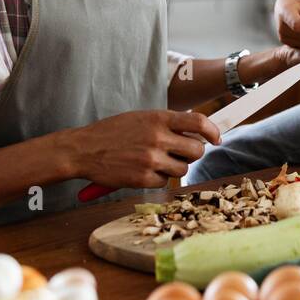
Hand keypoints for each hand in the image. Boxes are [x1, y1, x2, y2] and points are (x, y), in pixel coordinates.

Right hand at [66, 110, 220, 188]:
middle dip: (193, 153)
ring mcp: (151, 160)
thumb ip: (167, 123)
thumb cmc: (112, 132)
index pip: (199, 122)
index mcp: (158, 118)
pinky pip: (165, 182)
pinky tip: (142, 170)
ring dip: (175, 167)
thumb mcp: (141, 118)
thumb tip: (195, 132)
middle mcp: (158, 138)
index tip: (217, 138)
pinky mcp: (143, 179)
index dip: (213, 131)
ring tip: (156, 161)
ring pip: (183, 169)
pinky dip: (158, 178)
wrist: (83, 149)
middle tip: (181, 153)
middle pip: (197, 150)